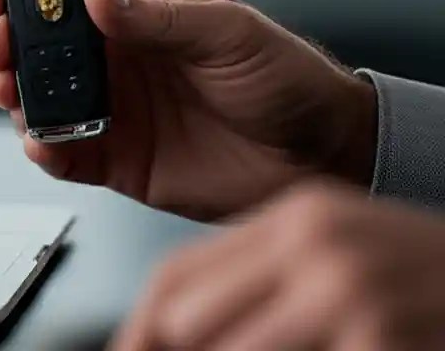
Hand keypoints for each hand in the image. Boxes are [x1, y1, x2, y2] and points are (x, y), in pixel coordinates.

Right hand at [0, 0, 377, 219]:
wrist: (319, 156)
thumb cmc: (284, 81)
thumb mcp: (227, 34)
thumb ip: (156, 18)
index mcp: (138, 9)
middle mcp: (116, 56)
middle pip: (37, 42)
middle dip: (6, 43)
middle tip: (0, 52)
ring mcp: (111, 107)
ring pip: (37, 96)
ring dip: (15, 94)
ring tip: (15, 97)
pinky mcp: (115, 158)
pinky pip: (61, 153)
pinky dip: (41, 148)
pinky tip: (42, 142)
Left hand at [113, 183, 444, 349]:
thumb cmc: (431, 278)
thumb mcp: (338, 252)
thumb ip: (261, 277)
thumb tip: (174, 326)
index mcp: (298, 218)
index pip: (177, 274)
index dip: (140, 327)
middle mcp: (315, 248)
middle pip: (186, 319)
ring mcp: (348, 295)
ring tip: (291, 350)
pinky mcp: (377, 340)